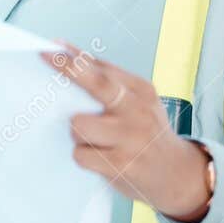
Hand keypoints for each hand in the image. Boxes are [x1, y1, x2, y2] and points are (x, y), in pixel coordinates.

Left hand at [39, 40, 212, 222]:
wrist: (179, 175)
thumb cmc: (147, 134)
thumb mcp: (138, 103)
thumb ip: (107, 81)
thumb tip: (66, 53)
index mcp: (140, 91)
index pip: (102, 68)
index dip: (73, 58)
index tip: (50, 47)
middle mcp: (137, 110)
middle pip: (96, 83)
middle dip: (68, 68)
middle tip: (44, 57)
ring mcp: (130, 138)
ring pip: (79, 125)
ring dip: (76, 132)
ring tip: (92, 139)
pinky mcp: (120, 164)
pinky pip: (81, 154)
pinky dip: (83, 156)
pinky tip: (100, 158)